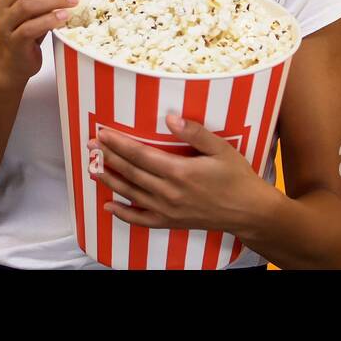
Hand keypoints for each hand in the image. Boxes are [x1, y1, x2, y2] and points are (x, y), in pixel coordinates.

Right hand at [0, 0, 87, 86]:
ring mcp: (4, 21)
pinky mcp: (13, 40)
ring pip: (28, 4)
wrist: (11, 60)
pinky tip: (64, 16)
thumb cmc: (26, 25)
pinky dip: (49, 20)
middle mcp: (0, 0)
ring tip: (75, 0)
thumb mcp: (35, 2)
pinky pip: (30, 27)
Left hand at [86, 114, 273, 235]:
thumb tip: (171, 118)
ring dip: (110, 180)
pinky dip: (123, 214)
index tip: (103, 133)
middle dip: (108, 158)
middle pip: (131, 173)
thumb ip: (195, 132)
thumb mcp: (221, 148)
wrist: (249, 212)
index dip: (119, 144)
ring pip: (131, 194)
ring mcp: (168, 210)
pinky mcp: (171, 222)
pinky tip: (109, 206)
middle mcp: (169, 193)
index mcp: (180, 172)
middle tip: (90, 145)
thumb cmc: (237, 177)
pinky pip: (141, 220)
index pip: (140, 155)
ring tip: (92, 168)